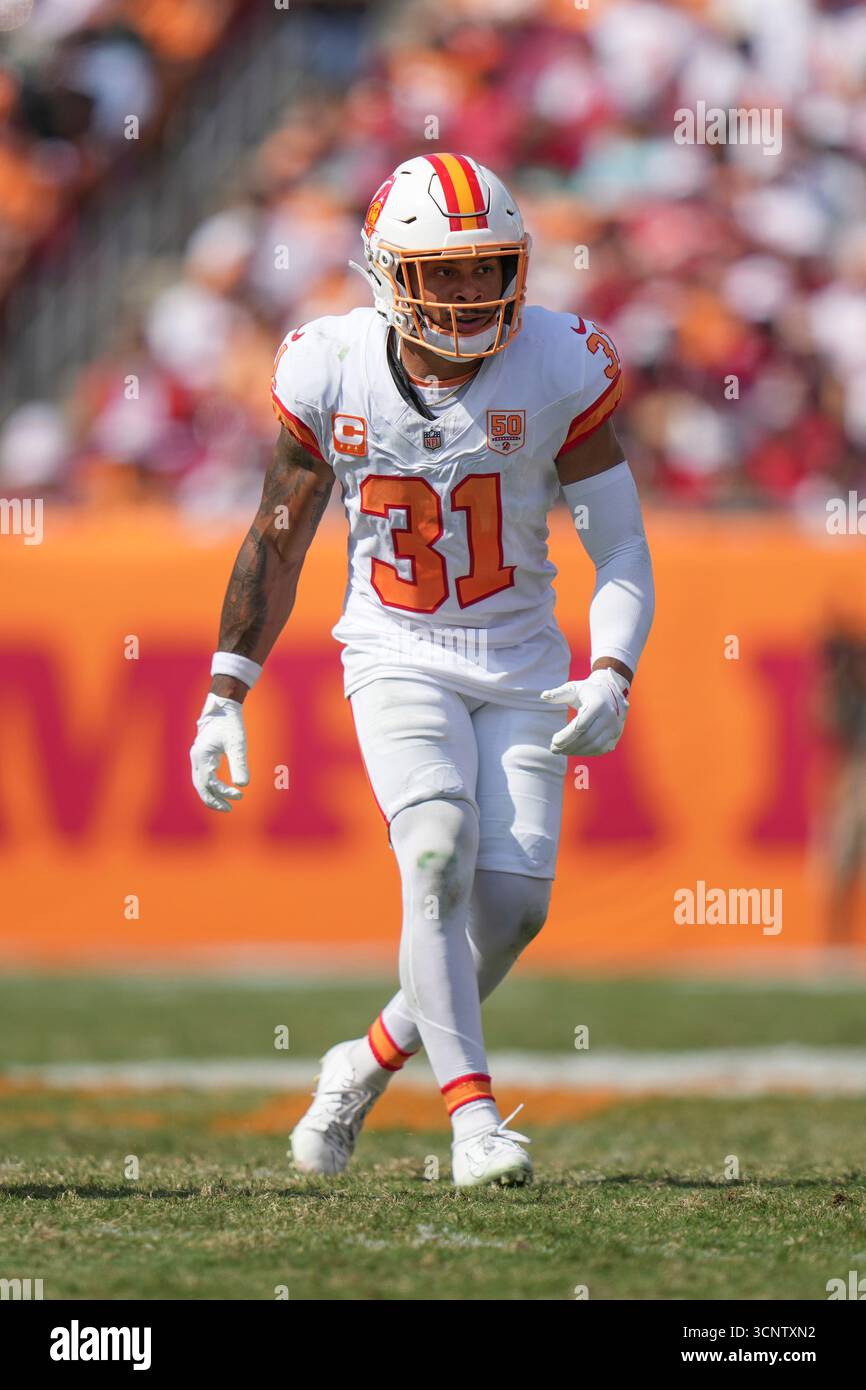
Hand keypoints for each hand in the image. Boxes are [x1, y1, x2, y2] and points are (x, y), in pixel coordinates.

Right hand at [190, 693, 249, 810]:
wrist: (222, 707)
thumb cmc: (230, 724)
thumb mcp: (237, 744)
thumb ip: (239, 764)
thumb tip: (243, 785)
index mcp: (202, 756)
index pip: (210, 782)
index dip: (223, 792)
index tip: (240, 795)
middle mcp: (196, 759)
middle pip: (200, 787)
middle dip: (214, 800)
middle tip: (229, 809)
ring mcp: (197, 757)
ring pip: (200, 783)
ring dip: (212, 795)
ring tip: (227, 805)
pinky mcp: (202, 756)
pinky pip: (203, 776)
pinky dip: (211, 786)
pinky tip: (222, 790)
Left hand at [541, 669, 628, 755]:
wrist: (611, 691)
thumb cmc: (587, 690)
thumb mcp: (573, 688)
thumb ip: (559, 693)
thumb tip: (543, 696)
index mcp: (597, 704)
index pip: (580, 726)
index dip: (566, 736)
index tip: (553, 741)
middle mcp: (609, 716)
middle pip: (587, 738)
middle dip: (569, 746)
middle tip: (554, 749)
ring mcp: (615, 727)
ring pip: (595, 746)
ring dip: (577, 751)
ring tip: (562, 751)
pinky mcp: (616, 735)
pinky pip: (601, 749)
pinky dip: (586, 752)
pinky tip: (574, 750)